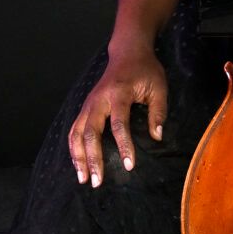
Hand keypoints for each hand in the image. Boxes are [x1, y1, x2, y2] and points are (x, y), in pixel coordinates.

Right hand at [68, 44, 166, 187]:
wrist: (127, 52)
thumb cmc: (145, 70)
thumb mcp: (158, 87)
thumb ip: (158, 111)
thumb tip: (157, 137)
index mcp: (118, 93)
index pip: (118, 124)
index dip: (123, 146)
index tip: (129, 166)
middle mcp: (99, 100)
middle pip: (90, 132)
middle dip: (93, 158)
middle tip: (98, 181)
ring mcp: (89, 103)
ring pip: (76, 133)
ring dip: (78, 157)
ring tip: (83, 179)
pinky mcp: (85, 107)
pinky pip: (74, 130)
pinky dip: (74, 148)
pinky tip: (78, 164)